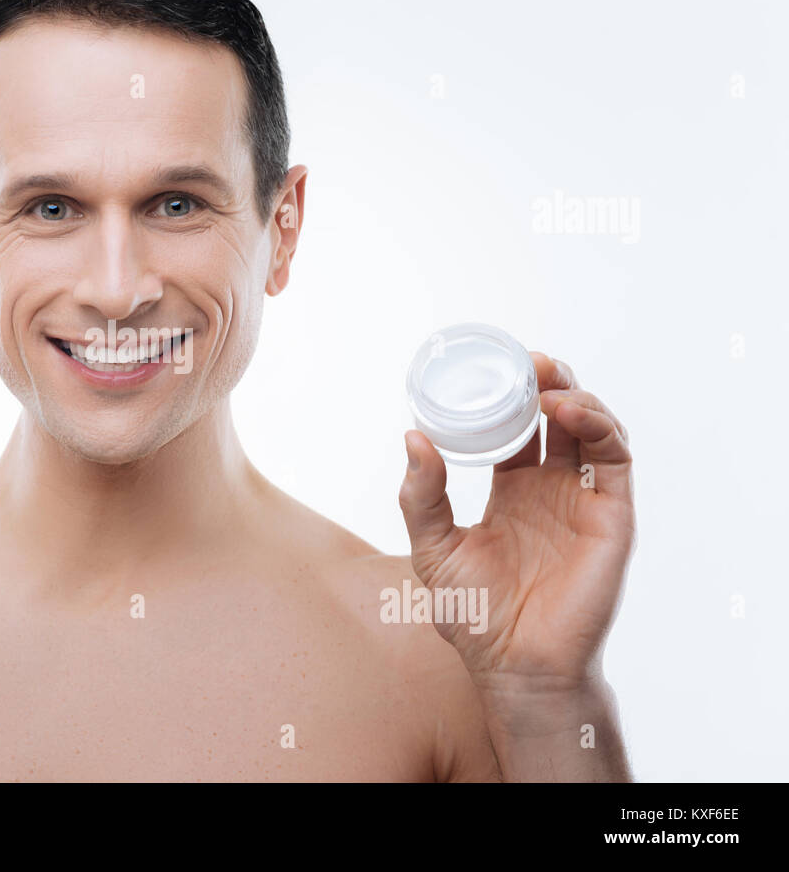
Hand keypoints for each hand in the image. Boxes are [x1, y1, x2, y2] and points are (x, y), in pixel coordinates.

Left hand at [397, 351, 635, 698]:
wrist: (515, 666)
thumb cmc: (474, 615)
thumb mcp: (433, 547)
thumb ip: (421, 494)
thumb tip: (411, 435)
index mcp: (512, 492)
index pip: (517, 428)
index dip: (509, 395)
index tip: (492, 367)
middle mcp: (552, 491)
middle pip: (559, 419)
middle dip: (547, 383)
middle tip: (526, 360)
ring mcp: (584, 502)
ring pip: (593, 430)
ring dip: (574, 396)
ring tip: (545, 379)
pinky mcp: (612, 517)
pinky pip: (615, 461)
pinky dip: (597, 427)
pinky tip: (566, 412)